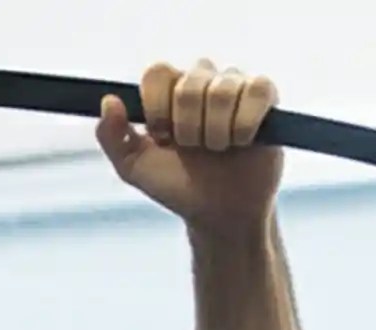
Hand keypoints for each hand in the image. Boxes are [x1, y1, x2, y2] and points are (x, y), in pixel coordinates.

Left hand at [95, 59, 282, 233]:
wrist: (218, 211)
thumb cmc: (176, 185)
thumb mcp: (133, 167)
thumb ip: (111, 136)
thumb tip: (109, 100)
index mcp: (167, 91)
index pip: (157, 72)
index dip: (158, 108)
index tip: (162, 137)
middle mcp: (200, 80)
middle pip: (189, 82)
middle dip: (187, 127)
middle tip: (193, 148)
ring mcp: (234, 86)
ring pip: (222, 89)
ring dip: (215, 131)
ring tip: (218, 149)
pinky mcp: (266, 97)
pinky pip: (257, 90)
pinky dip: (244, 124)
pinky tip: (242, 142)